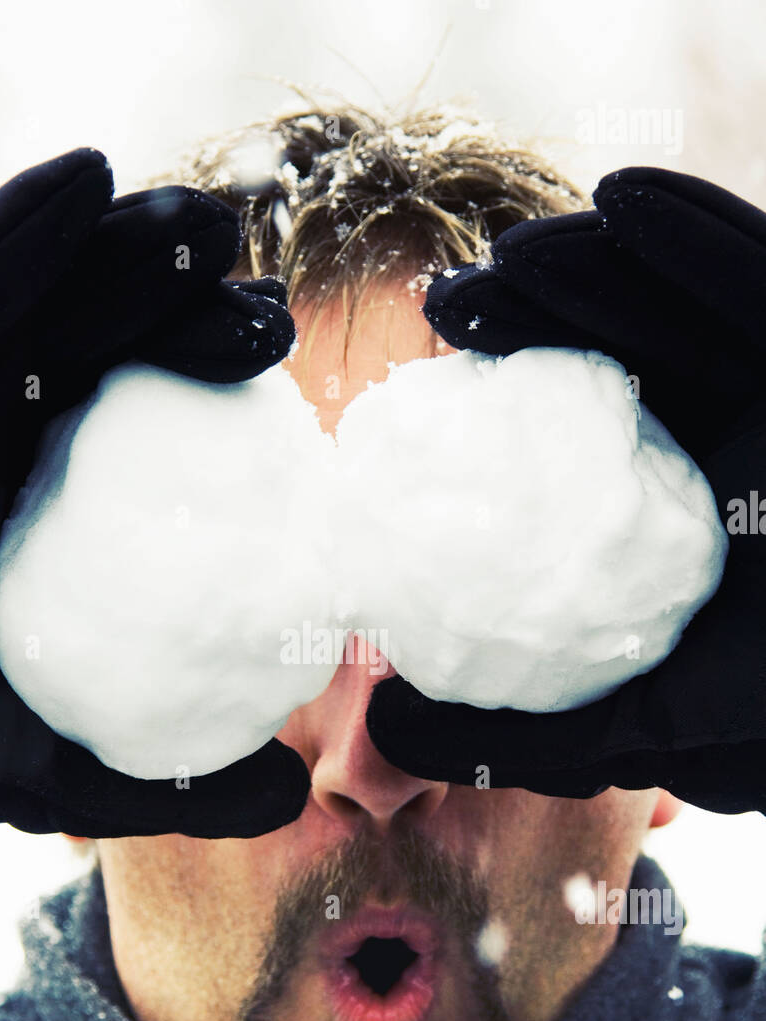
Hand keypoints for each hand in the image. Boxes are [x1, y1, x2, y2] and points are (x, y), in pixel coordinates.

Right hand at [0, 148, 309, 835]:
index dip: (223, 424)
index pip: (150, 459)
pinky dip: (15, 225)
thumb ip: (155, 783)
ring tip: (209, 224)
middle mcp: (2, 452)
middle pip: (113, 366)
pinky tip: (83, 173)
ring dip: (126, 250)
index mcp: (50, 527)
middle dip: (189, 323)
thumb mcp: (27, 769)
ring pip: (47, 305)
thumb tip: (293, 795)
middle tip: (269, 324)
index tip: (299, 418)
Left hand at [366, 168, 765, 813]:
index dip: (489, 419)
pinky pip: (752, 269)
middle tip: (447, 301)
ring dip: (590, 262)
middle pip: (608, 359)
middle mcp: (722, 442)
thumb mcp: (657, 726)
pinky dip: (695, 229)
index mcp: (673, 521)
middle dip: (527, 319)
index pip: (567, 453)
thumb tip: (384, 731)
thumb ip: (535, 734)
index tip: (411, 404)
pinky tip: (624, 194)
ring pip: (671, 302)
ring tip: (512, 251)